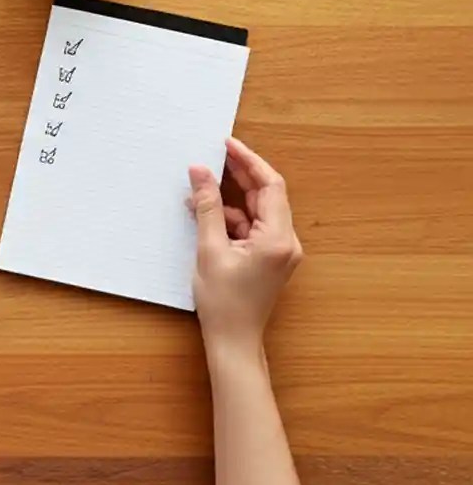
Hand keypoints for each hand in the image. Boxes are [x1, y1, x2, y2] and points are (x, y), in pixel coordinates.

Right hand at [189, 137, 302, 355]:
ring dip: (230, 199)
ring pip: (256, 210)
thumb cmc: (223, 302)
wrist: (234, 341)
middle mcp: (286, 241)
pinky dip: (231, 218)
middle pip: (266, 195)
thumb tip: (200, 172)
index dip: (249, 160)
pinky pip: (252, 227)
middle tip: (213, 156)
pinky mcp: (270, 257)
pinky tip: (206, 215)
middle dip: (239, 175)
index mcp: (278, 238)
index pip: (270, 185)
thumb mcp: (210, 249)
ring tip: (199, 190)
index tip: (227, 144)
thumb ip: (207, 207)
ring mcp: (280, 250)